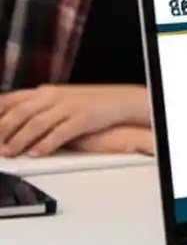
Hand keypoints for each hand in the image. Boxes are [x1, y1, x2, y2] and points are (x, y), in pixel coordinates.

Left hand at [0, 85, 146, 156]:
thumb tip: (10, 124)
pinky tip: (36, 153)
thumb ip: (35, 108)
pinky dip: (45, 144)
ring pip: (37, 123)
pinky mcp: (82, 119)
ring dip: (20, 140)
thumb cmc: (86, 103)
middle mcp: (54, 96)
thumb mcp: (57, 100)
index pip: (11, 99)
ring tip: (10, 152)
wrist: (117, 101)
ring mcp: (69, 107)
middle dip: (4, 130)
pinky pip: (60, 132)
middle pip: (21, 112)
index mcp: (44, 91)